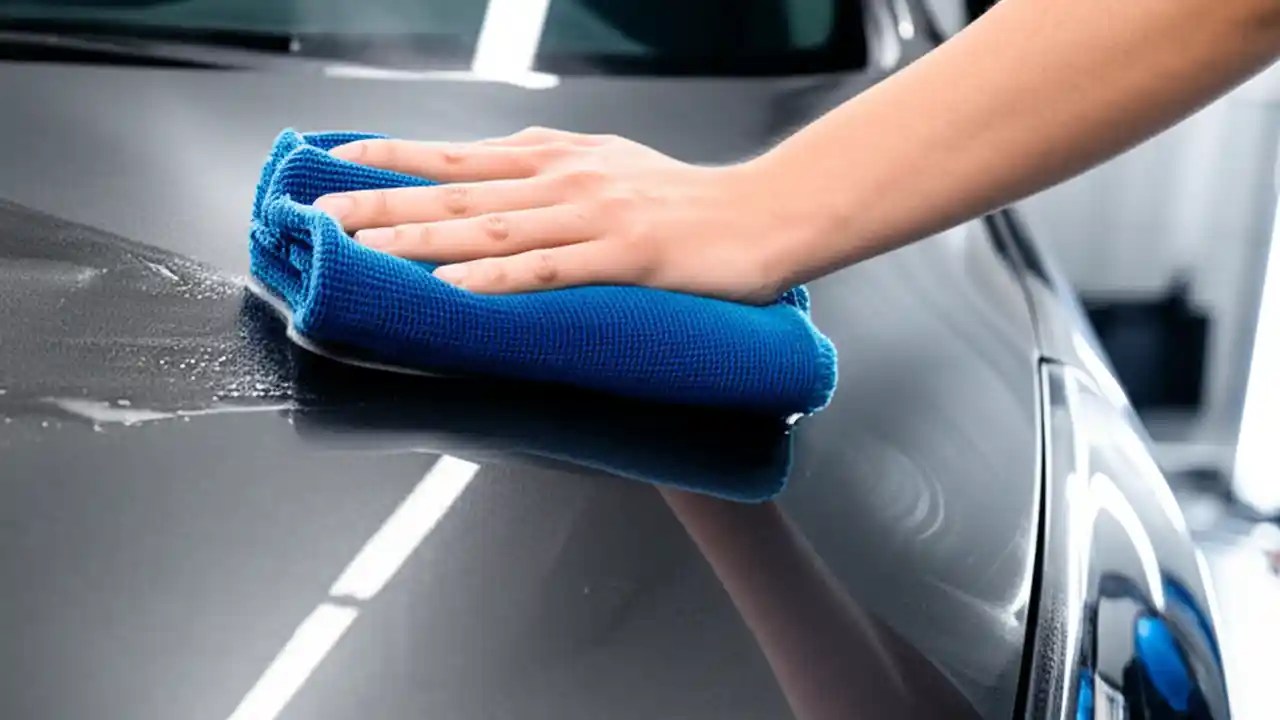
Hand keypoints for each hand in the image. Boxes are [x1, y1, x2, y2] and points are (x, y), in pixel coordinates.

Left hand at [313, 127, 808, 302]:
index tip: (339, 162)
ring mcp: (595, 215)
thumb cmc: (688, 200)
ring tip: (365, 250)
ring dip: (423, 239)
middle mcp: (567, 177)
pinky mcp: (626, 256)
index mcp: (560, 156)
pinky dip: (497, 278)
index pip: (462, 155)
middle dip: (385, 200)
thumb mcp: (612, 165)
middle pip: (460, 190)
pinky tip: (454, 288)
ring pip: (492, 227)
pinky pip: (549, 269)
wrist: (763, 215)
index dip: (396, 156)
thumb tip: (501, 174)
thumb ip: (555, 167)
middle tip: (323, 213)